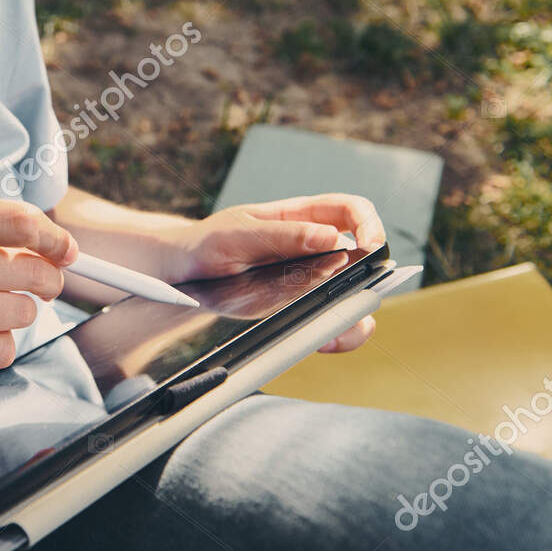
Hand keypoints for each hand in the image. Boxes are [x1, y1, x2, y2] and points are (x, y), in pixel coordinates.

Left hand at [158, 193, 386, 354]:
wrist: (179, 272)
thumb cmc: (206, 243)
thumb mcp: (238, 233)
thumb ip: (282, 234)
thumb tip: (332, 238)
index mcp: (299, 217)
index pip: (350, 210)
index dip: (369, 223)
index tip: (371, 245)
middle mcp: (309, 248)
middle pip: (361, 256)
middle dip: (372, 274)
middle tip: (362, 292)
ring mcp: (305, 280)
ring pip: (349, 294)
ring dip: (356, 311)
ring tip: (345, 325)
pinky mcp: (296, 308)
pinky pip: (326, 321)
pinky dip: (334, 333)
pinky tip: (326, 340)